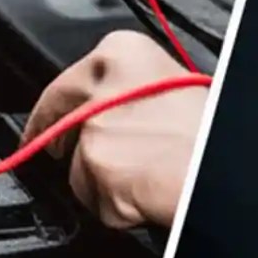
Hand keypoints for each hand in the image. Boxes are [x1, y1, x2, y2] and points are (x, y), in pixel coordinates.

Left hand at [20, 31, 203, 228]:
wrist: (214, 163)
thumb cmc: (206, 127)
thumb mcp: (171, 84)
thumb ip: (132, 91)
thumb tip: (121, 110)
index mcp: (121, 51)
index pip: (68, 82)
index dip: (55, 108)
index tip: (44, 122)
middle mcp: (99, 85)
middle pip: (60, 120)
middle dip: (57, 140)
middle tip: (56, 154)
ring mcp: (93, 129)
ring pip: (77, 165)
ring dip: (100, 180)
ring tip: (144, 178)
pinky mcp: (94, 170)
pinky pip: (94, 198)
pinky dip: (115, 206)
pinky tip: (144, 194)